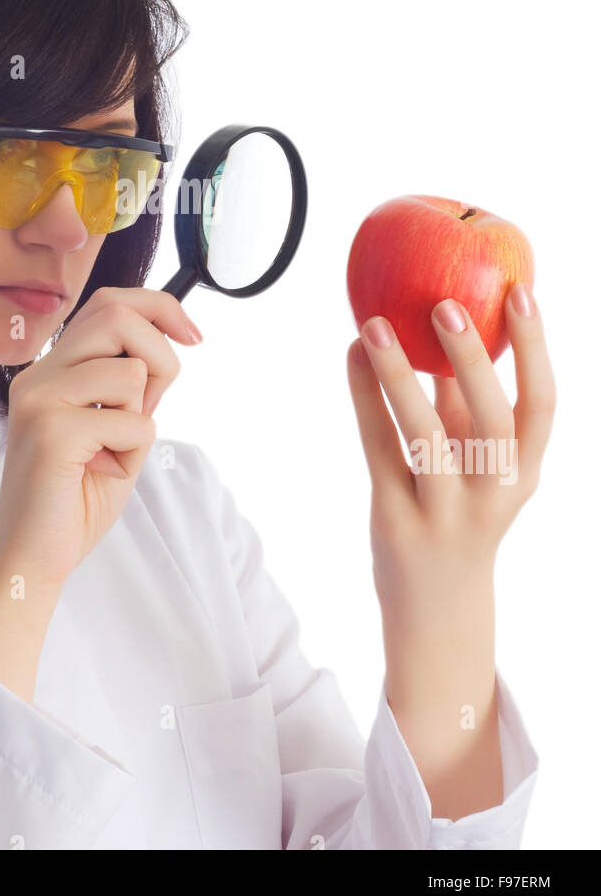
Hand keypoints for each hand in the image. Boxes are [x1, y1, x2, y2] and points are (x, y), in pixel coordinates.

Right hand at [0, 286, 201, 588]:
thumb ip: (130, 384)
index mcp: (50, 370)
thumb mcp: (114, 427)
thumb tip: (170, 341)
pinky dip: (133, 452)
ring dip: (141, 416)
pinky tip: (101, 473)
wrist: (33, 558)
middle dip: (160, 357)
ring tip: (113, 451)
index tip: (193, 335)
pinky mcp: (51, 432)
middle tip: (153, 404)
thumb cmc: (75, 498)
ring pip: (129, 371)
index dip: (159, 308)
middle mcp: (38, 376)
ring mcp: (40, 400)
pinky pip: (131, 422)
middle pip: (117, 317)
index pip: (108, 304)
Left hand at [346, 282, 555, 613]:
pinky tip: (352, 356)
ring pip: (424, 437)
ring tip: (373, 324)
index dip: (535, 347)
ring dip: (398, 375)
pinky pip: (379, 449)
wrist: (438, 604)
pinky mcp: (396, 520)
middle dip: (469, 358)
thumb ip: (466, 399)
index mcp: (525, 470)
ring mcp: (445, 511)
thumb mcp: (477, 459)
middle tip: (444, 302)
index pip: (543, 404)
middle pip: (491, 420)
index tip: (520, 291)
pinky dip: (364, 398)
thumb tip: (452, 311)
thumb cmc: (460, 505)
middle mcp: (494, 493)